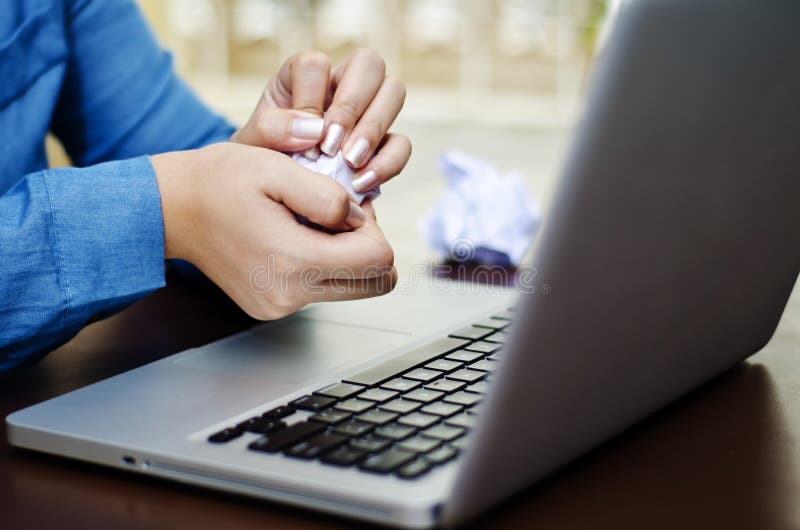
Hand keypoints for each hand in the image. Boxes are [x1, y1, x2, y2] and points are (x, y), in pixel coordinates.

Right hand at [151, 143, 396, 319]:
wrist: (172, 208)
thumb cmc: (219, 181)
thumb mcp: (277, 168)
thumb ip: (328, 196)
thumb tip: (359, 219)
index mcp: (293, 263)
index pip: (379, 261)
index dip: (373, 228)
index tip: (344, 206)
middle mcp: (288, 297)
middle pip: (375, 284)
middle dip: (368, 247)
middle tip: (337, 218)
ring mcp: (279, 308)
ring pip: (352, 288)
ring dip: (347, 256)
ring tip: (312, 224)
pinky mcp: (272, 308)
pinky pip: (322, 290)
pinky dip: (322, 264)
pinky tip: (294, 238)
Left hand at [231, 48, 410, 193]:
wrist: (274, 194)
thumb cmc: (260, 162)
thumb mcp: (252, 144)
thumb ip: (270, 129)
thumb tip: (313, 129)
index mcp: (302, 76)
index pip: (316, 64)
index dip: (311, 97)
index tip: (305, 135)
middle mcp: (340, 85)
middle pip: (369, 63)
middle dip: (352, 106)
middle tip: (331, 146)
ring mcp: (367, 112)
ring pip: (393, 92)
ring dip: (374, 129)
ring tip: (349, 164)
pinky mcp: (384, 145)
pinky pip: (402, 144)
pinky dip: (387, 163)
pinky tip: (360, 184)